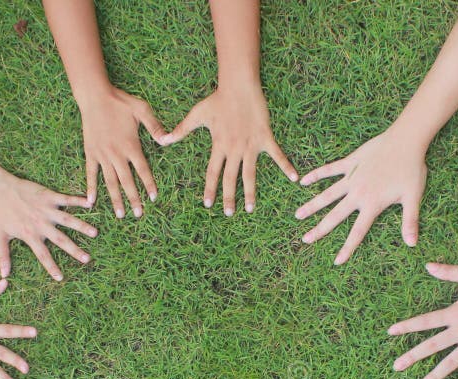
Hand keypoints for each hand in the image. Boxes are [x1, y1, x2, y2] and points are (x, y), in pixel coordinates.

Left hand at [0, 173, 96, 280]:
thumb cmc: (0, 214)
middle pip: (60, 240)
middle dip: (74, 250)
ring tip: (94, 233)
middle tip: (87, 259)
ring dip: (81, 226)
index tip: (60, 278)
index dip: (51, 267)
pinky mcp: (49, 196)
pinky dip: (78, 201)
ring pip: (67, 220)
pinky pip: (66, 199)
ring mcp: (46, 210)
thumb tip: (4, 274)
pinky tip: (90, 203)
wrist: (0, 189)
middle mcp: (40, 224)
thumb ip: (3, 256)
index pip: (43, 255)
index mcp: (30, 235)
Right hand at [80, 87, 164, 217]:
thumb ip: (155, 126)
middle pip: (127, 181)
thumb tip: (168, 140)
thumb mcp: (142, 109)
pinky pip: (91, 174)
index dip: (149, 184)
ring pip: (110, 182)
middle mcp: (117, 154)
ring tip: (120, 214)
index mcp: (131, 146)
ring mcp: (102, 155)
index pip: (143, 170)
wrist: (94, 96)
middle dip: (133, 199)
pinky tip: (91, 201)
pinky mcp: (90, 153)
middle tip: (138, 214)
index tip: (154, 198)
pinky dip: (90, 188)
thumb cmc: (120, 102)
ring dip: (115, 199)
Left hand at [161, 85, 296, 214]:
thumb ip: (180, 130)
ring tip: (250, 208)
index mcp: (219, 146)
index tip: (208, 204)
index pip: (212, 172)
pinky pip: (277, 155)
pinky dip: (286, 166)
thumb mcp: (196, 115)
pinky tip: (295, 178)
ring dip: (250, 192)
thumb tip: (162, 140)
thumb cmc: (217, 99)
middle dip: (229, 197)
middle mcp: (234, 149)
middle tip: (229, 213)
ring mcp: (250, 145)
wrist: (239, 85)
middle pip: (230, 178)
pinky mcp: (265, 138)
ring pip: (250, 173)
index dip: (210, 189)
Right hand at [295, 126, 426, 264]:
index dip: (347, 248)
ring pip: (327, 195)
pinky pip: (330, 170)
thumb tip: (412, 244)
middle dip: (319, 229)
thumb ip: (410, 221)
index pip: (357, 232)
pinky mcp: (350, 162)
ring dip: (312, 205)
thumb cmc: (412, 169)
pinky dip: (317, 174)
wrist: (406, 140)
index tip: (337, 261)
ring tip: (298, 215)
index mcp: (372, 204)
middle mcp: (358, 193)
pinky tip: (303, 181)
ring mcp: (352, 177)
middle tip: (305, 239)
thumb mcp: (413, 197)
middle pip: (335, 216)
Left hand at [389, 263, 457, 378]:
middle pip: (432, 346)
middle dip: (412, 357)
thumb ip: (449, 272)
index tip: (390, 332)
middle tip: (395, 367)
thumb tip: (427, 265)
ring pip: (450, 363)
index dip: (407, 326)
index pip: (425, 321)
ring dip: (434, 376)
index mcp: (455, 313)